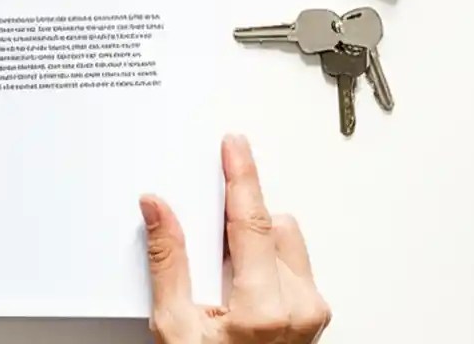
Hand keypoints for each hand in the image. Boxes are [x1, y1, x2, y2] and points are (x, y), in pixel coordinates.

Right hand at [142, 135, 330, 342]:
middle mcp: (300, 306)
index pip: (252, 222)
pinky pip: (294, 263)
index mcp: (265, 308)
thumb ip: (166, 260)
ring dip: (255, 243)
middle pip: (272, 225)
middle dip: (237, 221)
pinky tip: (241, 286)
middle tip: (205, 242)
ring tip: (223, 278)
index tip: (235, 146)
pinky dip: (267, 262)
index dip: (241, 176)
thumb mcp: (175, 327)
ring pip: (287, 240)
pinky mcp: (316, 313)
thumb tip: (157, 209)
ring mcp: (312, 311)